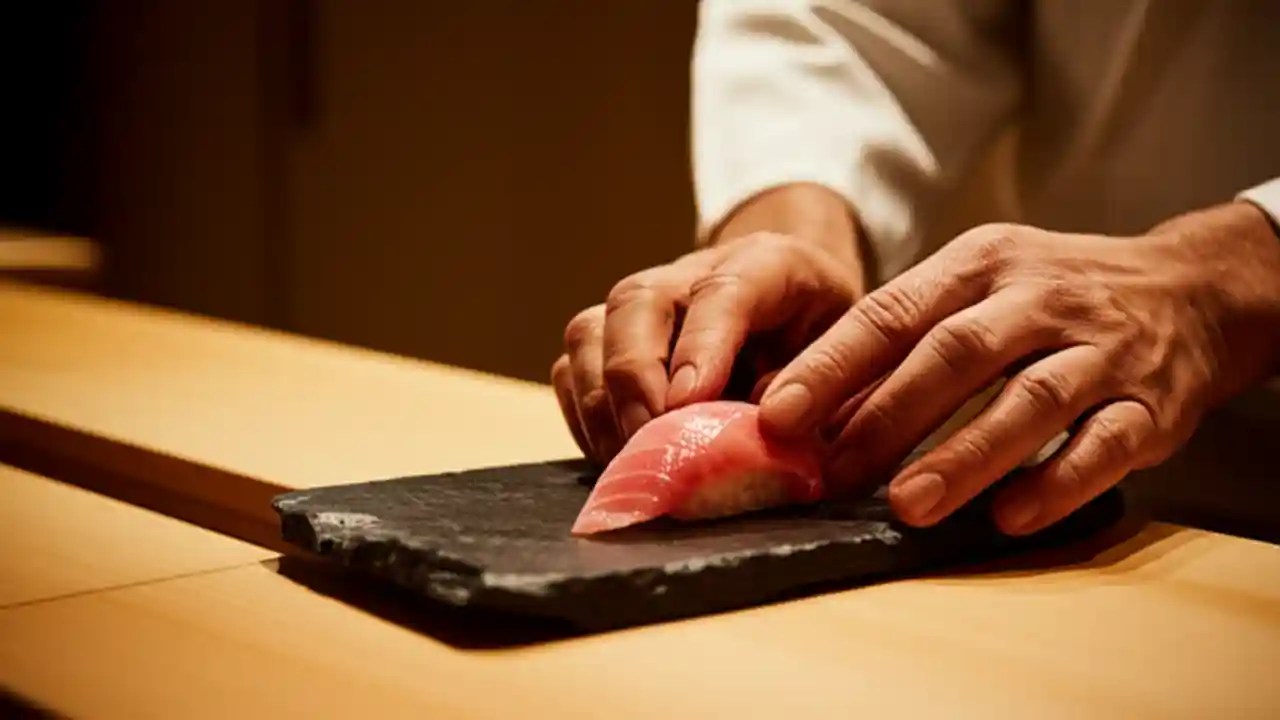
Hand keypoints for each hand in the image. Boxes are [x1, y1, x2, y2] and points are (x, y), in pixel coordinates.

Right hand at [551, 185, 863, 464]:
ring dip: (602, 404)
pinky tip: (614, 454)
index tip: (688, 403)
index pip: (725, 291)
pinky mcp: (609, 341)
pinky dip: (583, 415)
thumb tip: (762, 434)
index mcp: (767, 265)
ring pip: (590, 331)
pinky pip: (572, 370)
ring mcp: (644, 306)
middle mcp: (692, 275)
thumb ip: (813, 390)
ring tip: (628, 459)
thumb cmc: (825, 341)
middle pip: (637, 302)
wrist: (798, 310)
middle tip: (648, 442)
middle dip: (635, 378)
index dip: (702, 347)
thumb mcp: (847, 356)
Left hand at [760, 201, 1279, 534]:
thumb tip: (801, 406)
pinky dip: (1057, 482)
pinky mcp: (1153, 405)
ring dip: (964, 456)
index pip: (893, 312)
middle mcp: (1039, 299)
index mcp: (980, 265)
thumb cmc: (1050, 297)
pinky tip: (1011, 517)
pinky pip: (1105, 445)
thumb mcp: (975, 288)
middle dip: (886, 416)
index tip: (779, 415)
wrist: (1190, 289)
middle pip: (954, 354)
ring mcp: (1100, 350)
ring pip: (1028, 401)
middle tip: (831, 472)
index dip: (833, 365)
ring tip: (907, 504)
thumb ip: (898, 342)